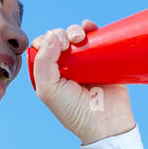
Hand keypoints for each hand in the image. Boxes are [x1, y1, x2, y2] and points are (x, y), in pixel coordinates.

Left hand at [30, 20, 135, 144]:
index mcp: (49, 73)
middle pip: (58, 38)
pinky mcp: (103, 58)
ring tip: (79, 38)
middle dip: (60, 34)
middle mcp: (66, 66)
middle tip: (67, 43)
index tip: (55, 46)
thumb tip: (51, 36)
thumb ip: (43, 63)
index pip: (41, 48)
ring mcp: (85, 61)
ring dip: (74, 30)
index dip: (45, 41)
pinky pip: (95, 36)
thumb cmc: (74, 111)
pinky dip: (90, 27)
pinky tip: (89, 27)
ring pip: (75, 35)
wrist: (106, 121)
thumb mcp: (48, 90)